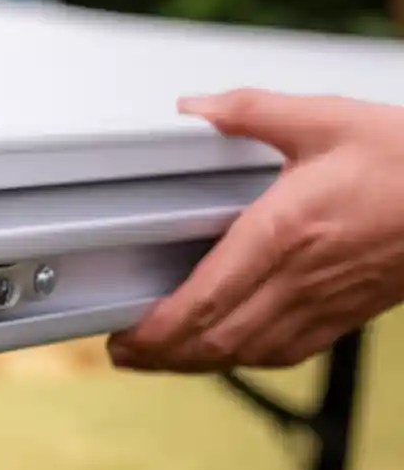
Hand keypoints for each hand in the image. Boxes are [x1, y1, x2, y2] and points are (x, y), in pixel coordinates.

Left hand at [109, 89, 403, 371]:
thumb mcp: (326, 119)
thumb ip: (253, 112)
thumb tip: (195, 107)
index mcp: (285, 232)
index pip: (207, 298)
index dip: (159, 329)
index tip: (126, 336)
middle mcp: (300, 277)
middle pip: (216, 338)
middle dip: (163, 355)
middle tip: (125, 352)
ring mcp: (324, 303)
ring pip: (246, 353)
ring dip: (195, 363)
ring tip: (157, 358)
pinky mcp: (345, 315)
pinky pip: (283, 353)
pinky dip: (241, 360)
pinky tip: (220, 353)